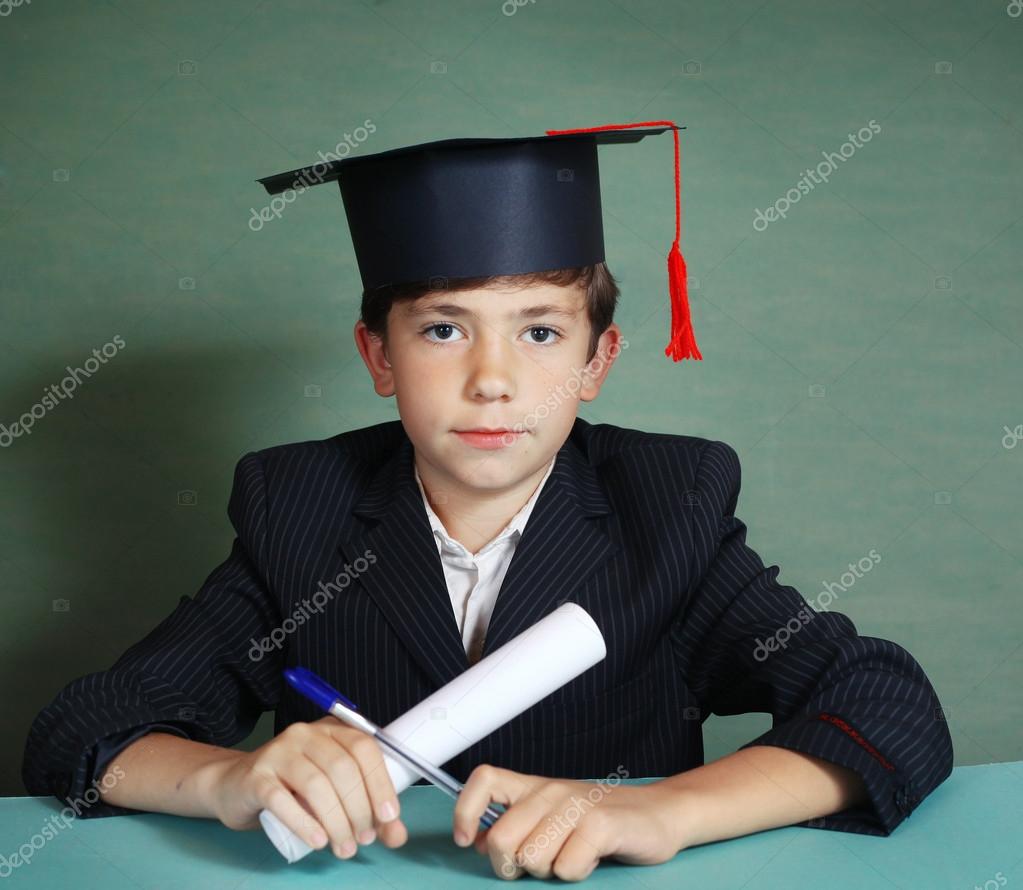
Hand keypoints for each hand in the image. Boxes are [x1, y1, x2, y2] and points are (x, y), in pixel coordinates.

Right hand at [200, 717, 407, 858]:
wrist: (234, 786)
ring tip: (344, 846)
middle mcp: (306, 734)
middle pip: (343, 768)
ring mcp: (279, 752)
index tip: (389, 816)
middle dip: (359, 808)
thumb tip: (397, 835)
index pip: (365, 748)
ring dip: (336, 821)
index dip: (380, 782)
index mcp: (332, 731)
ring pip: (316, 784)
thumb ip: (367, 811)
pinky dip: (304, 822)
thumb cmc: (291, 788)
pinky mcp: (256, 776)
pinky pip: (281, 799)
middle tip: (364, 838)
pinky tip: (317, 841)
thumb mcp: (332, 793)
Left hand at [451, 765, 683, 880]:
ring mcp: (575, 806)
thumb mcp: (552, 819)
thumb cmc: (601, 822)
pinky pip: (567, 868)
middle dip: (512, 866)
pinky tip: (591, 859)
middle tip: (540, 863)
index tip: (466, 840)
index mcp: (533, 788)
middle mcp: (550, 791)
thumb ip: (516, 826)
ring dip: (549, 871)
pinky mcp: (600, 825)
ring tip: (571, 856)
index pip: (484, 780)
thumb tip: (476, 841)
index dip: (465, 810)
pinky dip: (576, 874)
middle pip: (500, 839)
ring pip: (531, 858)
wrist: (658, 814)